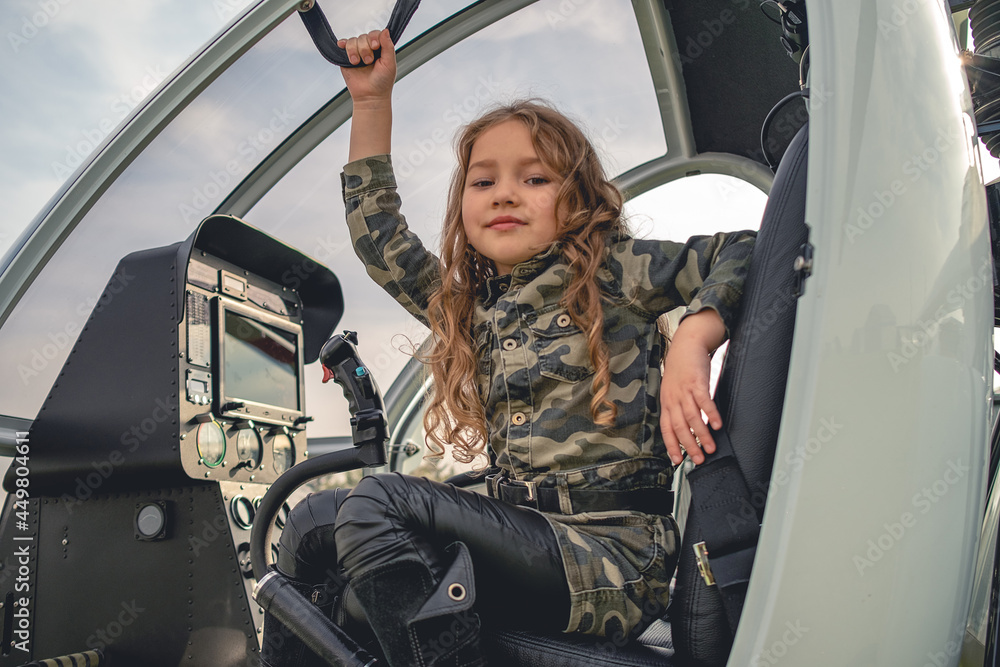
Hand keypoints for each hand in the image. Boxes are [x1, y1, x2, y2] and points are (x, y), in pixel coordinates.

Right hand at [339, 29, 396, 104]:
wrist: (370, 96)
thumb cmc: (382, 83)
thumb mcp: (390, 64)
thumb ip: (388, 46)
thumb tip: (386, 30)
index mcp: (380, 49)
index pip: (375, 34)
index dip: (374, 38)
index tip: (375, 47)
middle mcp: (369, 49)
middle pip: (363, 37)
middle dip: (365, 49)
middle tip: (368, 62)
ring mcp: (357, 53)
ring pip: (353, 41)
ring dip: (355, 51)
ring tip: (358, 63)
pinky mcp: (346, 58)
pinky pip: (343, 45)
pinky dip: (343, 44)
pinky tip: (342, 46)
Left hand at [659, 310, 725, 465]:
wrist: (686, 344)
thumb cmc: (681, 369)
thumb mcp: (673, 389)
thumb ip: (677, 407)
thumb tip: (686, 428)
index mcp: (666, 402)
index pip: (666, 428)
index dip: (672, 445)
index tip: (678, 460)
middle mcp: (673, 398)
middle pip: (679, 426)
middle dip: (689, 445)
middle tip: (699, 459)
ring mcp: (684, 390)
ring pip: (691, 417)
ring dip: (701, 434)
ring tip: (710, 447)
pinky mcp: (696, 381)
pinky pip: (703, 401)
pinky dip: (711, 414)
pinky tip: (717, 424)